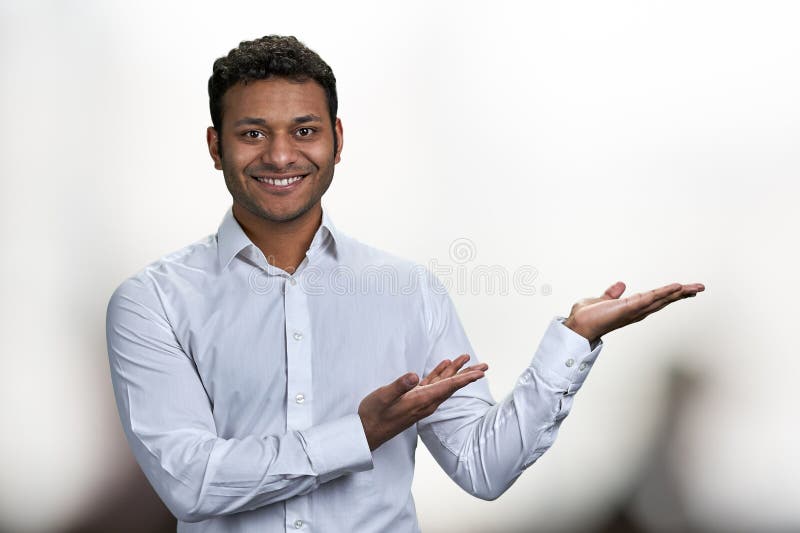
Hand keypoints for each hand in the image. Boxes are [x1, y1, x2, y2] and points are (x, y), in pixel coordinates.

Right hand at [358, 355, 487, 450]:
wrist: (366, 433)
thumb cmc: (373, 415)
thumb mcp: (383, 397)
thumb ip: (398, 386)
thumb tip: (413, 375)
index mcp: (420, 400)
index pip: (448, 387)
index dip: (464, 379)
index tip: (480, 373)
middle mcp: (425, 402)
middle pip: (452, 386)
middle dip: (468, 375)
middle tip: (484, 366)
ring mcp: (420, 402)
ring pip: (443, 384)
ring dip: (456, 372)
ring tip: (466, 359)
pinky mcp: (414, 400)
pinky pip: (432, 385)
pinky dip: (440, 374)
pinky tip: (444, 366)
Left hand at [563, 281, 704, 343]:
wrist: (577, 325)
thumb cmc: (587, 317)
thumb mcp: (602, 300)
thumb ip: (612, 293)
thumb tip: (621, 284)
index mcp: (632, 307)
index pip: (656, 299)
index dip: (671, 293)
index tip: (685, 288)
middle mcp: (637, 311)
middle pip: (664, 300)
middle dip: (682, 294)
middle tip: (700, 287)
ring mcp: (634, 310)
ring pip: (661, 299)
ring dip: (678, 292)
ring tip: (695, 287)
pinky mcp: (628, 308)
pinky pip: (649, 298)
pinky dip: (663, 293)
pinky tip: (675, 288)